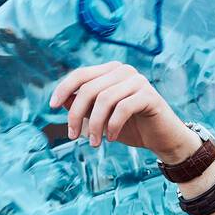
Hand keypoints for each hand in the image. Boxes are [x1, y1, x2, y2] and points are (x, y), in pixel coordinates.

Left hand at [50, 63, 197, 163]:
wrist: (162, 138)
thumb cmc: (130, 127)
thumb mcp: (101, 118)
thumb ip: (83, 107)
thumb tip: (61, 102)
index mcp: (110, 72)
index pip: (81, 74)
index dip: (64, 88)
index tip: (52, 106)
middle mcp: (123, 71)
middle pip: (89, 88)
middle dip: (76, 114)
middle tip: (72, 136)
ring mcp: (137, 81)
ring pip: (104, 99)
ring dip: (94, 125)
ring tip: (95, 143)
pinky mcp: (149, 95)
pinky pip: (122, 108)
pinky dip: (112, 126)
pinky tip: (111, 138)